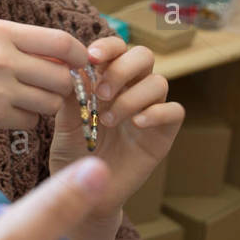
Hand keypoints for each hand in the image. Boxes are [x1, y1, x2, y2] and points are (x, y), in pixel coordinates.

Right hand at [0, 19, 88, 136]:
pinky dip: (22, 121)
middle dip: (62, 88)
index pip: (61, 42)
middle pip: (62, 76)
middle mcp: (1, 55)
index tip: (80, 66)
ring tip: (19, 102)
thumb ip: (16, 46)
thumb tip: (64, 58)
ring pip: (50, 101)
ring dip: (42, 106)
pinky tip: (0, 115)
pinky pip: (30, 121)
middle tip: (48, 91)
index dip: (79, 57)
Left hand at [48, 37, 183, 220]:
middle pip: (144, 56)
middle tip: (102, 92)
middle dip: (123, 68)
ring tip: (107, 120)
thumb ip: (70, 95)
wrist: (84, 192)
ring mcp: (149, 111)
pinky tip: (135, 124)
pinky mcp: (163, 135)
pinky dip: (157, 113)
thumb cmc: (73, 153)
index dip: (108, 46)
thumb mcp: (65, 122)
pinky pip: (175, 111)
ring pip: (159, 82)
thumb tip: (70, 64)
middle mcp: (131, 90)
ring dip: (132, 96)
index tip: (90, 57)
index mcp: (107, 80)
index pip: (117, 49)